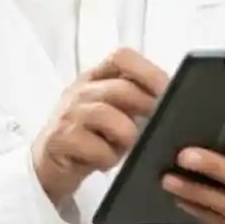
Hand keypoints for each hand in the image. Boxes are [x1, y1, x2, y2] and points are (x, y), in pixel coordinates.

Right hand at [33, 48, 169, 205]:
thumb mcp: (113, 115)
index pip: (122, 58)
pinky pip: (92, 146)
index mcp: (96, 78)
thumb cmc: (90, 139)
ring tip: (129, 148)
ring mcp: (67, 114)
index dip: (149, 71)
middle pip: (120, 88)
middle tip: (158, 127)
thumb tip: (175, 105)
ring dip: (126, 134)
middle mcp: (79, 91)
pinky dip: (106, 158)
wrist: (49, 165)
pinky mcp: (59, 140)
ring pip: (104, 114)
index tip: (168, 91)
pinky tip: (104, 163)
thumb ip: (136, 104)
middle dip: (145, 108)